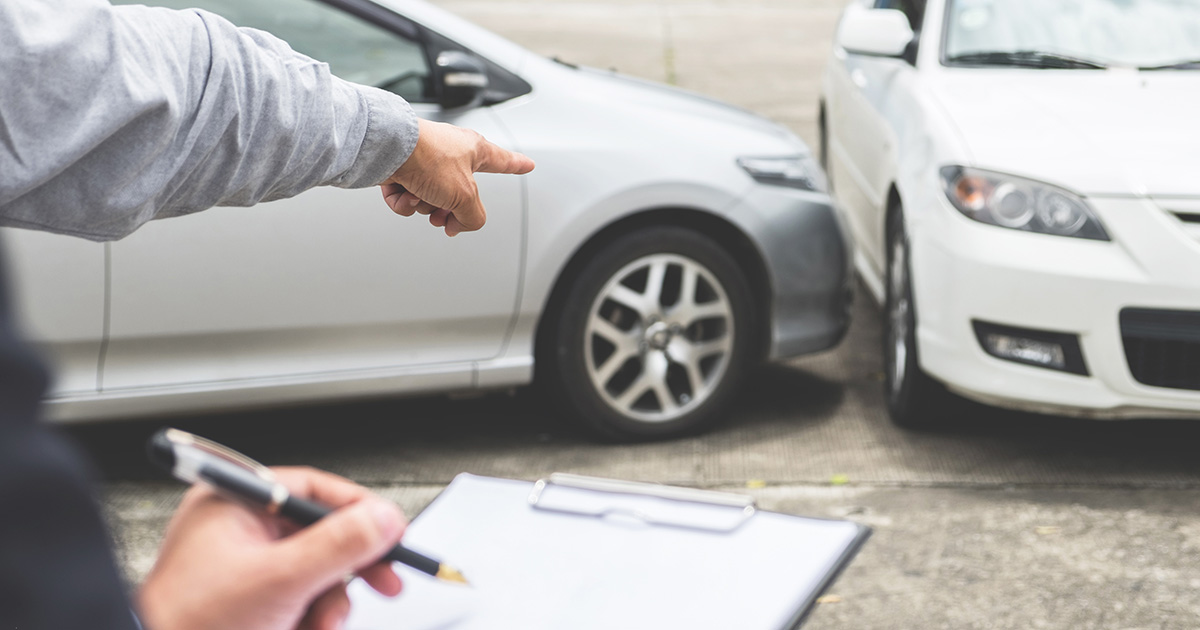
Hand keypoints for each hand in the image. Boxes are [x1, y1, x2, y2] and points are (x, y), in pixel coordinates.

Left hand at [138, 467, 405, 629]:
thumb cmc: (189, 625)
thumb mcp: (280, 580)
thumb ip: (339, 546)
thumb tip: (384, 519)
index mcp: (233, 504)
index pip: (312, 490)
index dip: (358, 511)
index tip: (392, 532)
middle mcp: (238, 531)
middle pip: (320, 534)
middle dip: (349, 569)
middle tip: (386, 581)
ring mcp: (243, 570)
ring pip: (315, 574)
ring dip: (329, 604)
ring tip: (318, 626)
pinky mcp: (248, 603)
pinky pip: (298, 601)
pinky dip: (309, 620)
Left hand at [381, 119, 534, 235]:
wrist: (387, 148)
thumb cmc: (426, 156)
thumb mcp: (464, 195)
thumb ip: (473, 216)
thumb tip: (460, 224)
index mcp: (474, 150)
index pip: (502, 162)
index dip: (517, 165)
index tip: (527, 165)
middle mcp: (450, 154)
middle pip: (459, 194)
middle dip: (448, 209)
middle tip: (443, 216)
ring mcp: (424, 162)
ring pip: (431, 199)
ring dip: (424, 205)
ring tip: (419, 197)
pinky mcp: (401, 169)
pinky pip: (408, 197)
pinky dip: (404, 201)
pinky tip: (402, 194)